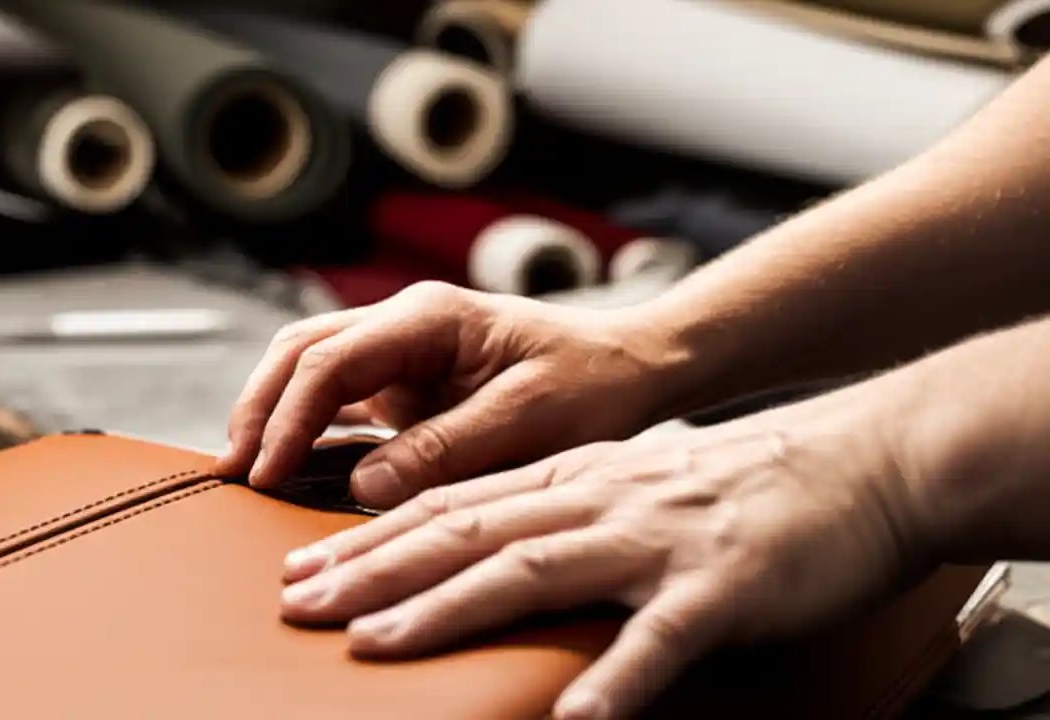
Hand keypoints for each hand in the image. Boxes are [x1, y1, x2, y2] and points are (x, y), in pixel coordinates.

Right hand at [218, 281, 686, 507]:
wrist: (629, 368)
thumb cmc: (591, 384)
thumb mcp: (529, 419)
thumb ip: (444, 448)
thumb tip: (360, 487)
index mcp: (428, 317)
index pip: (330, 360)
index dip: (289, 416)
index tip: (266, 472)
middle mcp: (404, 326)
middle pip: (301, 353)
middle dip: (260, 408)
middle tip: (232, 472)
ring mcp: (401, 354)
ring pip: (310, 370)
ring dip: (274, 414)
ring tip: (245, 471)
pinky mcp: (407, 386)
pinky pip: (339, 401)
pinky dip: (307, 430)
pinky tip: (290, 468)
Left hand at [275, 392, 933, 718]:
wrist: (861, 460)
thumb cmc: (743, 483)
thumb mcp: (635, 483)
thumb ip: (565, 511)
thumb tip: (491, 554)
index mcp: (577, 477)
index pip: (452, 502)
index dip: (372, 537)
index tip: (304, 566)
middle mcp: (600, 500)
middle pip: (466, 532)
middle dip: (374, 568)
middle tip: (298, 601)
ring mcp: (657, 542)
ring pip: (532, 570)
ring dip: (447, 609)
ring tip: (377, 645)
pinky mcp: (721, 587)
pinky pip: (659, 640)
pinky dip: (612, 680)